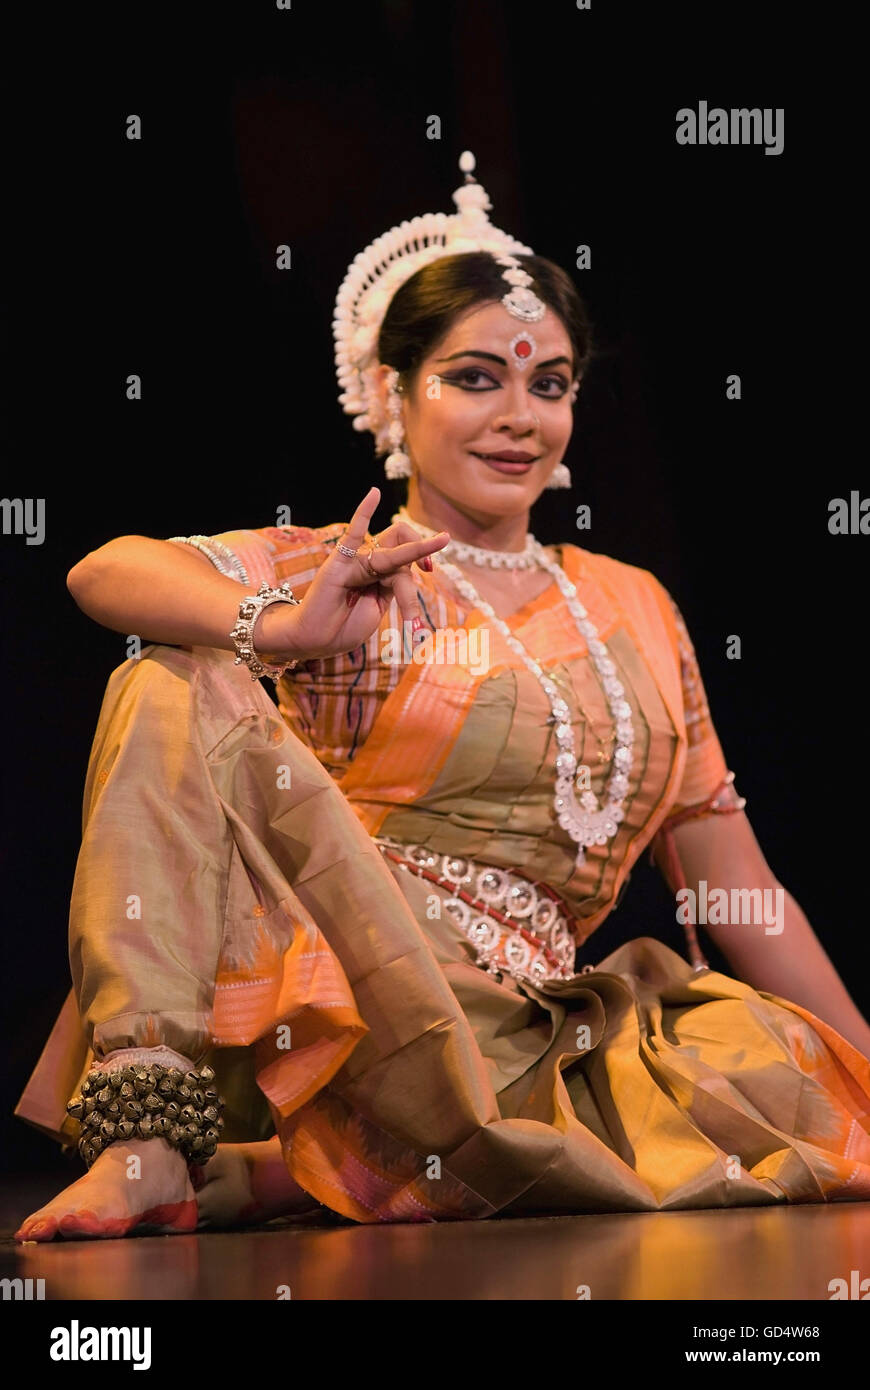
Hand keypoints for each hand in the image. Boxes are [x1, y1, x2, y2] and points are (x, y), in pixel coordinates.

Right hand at [257, 486, 449, 662]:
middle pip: (403, 546)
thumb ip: (393, 588)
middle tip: (430, 569)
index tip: (430, 569)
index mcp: (381, 574)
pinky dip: (364, 511)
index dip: (423, 555)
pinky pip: (354, 533)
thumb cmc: (344, 628)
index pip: (407, 554)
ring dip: (408, 559)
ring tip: (411, 608)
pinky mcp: (340, 562)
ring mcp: (355, 560)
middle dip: (421, 552)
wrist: (317, 640)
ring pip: (391, 550)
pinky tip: (374, 494)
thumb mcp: (378, 609)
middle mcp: (370, 562)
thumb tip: (408, 569)